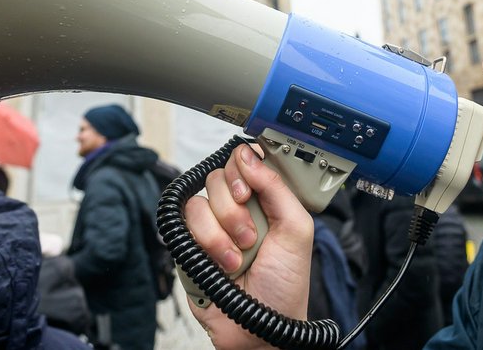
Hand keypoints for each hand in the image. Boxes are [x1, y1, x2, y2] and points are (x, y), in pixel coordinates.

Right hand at [185, 144, 313, 349]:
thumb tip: (250, 155)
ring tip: (238, 258)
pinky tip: (222, 265)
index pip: (244, 162)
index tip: (248, 188)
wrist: (261, 328)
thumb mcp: (298, 230)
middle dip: (234, 210)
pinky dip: (206, 246)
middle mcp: (235, 209)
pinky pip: (184, 226)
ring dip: (221, 234)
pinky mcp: (190, 245)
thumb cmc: (285, 286)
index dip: (243, 168)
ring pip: (199, 203)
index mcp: (263, 201)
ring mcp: (211, 227)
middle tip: (250, 235)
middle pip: (217, 178)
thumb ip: (277, 188)